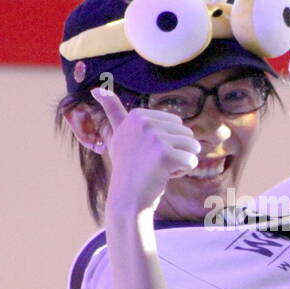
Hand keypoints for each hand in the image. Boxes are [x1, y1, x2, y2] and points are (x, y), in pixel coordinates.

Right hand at [92, 87, 200, 215]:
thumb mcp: (118, 135)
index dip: (167, 141)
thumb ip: (112, 111)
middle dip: (176, 151)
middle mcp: (145, 122)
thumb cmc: (127, 168)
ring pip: (192, 146)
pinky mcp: (165, 155)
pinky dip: (184, 172)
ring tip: (159, 169)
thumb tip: (97, 89)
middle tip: (153, 163)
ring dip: (181, 161)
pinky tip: (164, 176)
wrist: (127, 199)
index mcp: (138, 114)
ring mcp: (154, 138)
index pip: (176, 123)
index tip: (145, 152)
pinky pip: (192, 160)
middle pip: (186, 132)